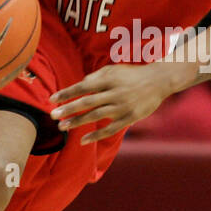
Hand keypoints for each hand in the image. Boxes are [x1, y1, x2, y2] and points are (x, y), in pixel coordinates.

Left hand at [50, 61, 179, 143]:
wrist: (159, 81)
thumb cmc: (132, 74)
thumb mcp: (114, 70)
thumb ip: (96, 76)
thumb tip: (80, 84)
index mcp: (109, 79)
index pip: (83, 87)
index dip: (67, 93)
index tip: (52, 99)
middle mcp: (115, 92)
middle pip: (87, 102)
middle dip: (68, 109)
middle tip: (53, 116)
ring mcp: (122, 106)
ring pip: (96, 116)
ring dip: (78, 122)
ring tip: (63, 126)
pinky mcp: (130, 118)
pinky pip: (110, 129)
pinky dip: (96, 135)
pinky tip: (84, 140)